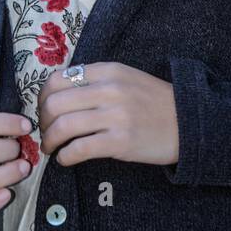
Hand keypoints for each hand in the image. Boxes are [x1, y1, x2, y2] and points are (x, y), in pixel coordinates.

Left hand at [37, 61, 178, 167]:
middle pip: (55, 104)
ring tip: (51, 149)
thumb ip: (95, 80)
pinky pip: (79, 149)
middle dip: (42, 122)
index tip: (44, 112)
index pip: (57, 80)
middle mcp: (109, 90)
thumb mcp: (126, 78)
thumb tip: (58, 93)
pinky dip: (65, 156)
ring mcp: (115, 116)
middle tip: (44, 133)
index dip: (42, 98)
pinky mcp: (121, 141)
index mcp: (108, 71)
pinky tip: (66, 159)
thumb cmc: (154, 103)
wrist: (188, 123)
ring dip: (49, 141)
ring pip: (63, 126)